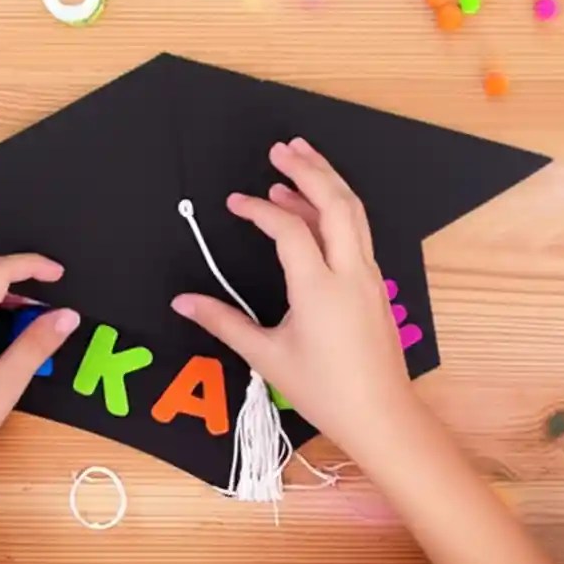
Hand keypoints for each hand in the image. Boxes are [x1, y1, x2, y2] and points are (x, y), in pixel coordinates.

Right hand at [170, 137, 409, 452]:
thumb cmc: (324, 391)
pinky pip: (358, 232)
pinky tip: (315, 208)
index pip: (290, 229)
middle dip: (309, 169)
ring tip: (299, 161)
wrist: (381, 415)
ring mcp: (368, 276)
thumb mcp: (266, 357)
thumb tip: (183, 302)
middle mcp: (350, 272)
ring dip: (327, 182)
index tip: (235, 203)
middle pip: (335, 202)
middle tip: (281, 149)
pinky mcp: (375, 284)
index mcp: (320, 288)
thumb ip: (224, 321)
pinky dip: (336, 210)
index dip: (259, 209)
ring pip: (354, 212)